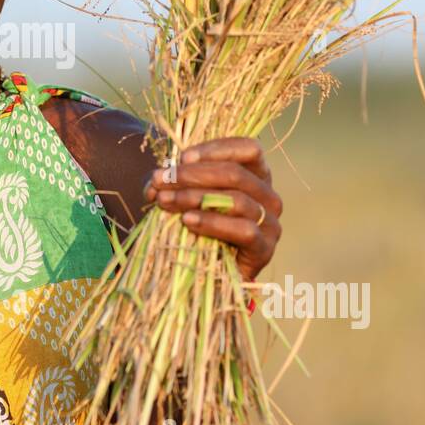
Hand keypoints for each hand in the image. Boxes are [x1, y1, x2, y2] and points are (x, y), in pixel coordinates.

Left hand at [142, 137, 282, 282]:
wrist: (210, 274)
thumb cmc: (199, 228)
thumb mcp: (184, 198)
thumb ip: (172, 184)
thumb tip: (154, 182)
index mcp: (257, 176)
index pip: (249, 149)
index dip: (216, 149)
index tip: (182, 157)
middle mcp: (268, 196)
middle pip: (237, 173)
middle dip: (192, 174)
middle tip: (161, 180)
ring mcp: (271, 223)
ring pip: (237, 200)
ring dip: (195, 197)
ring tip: (165, 201)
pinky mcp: (265, 249)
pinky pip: (244, 230)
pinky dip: (213, 223)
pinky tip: (188, 221)